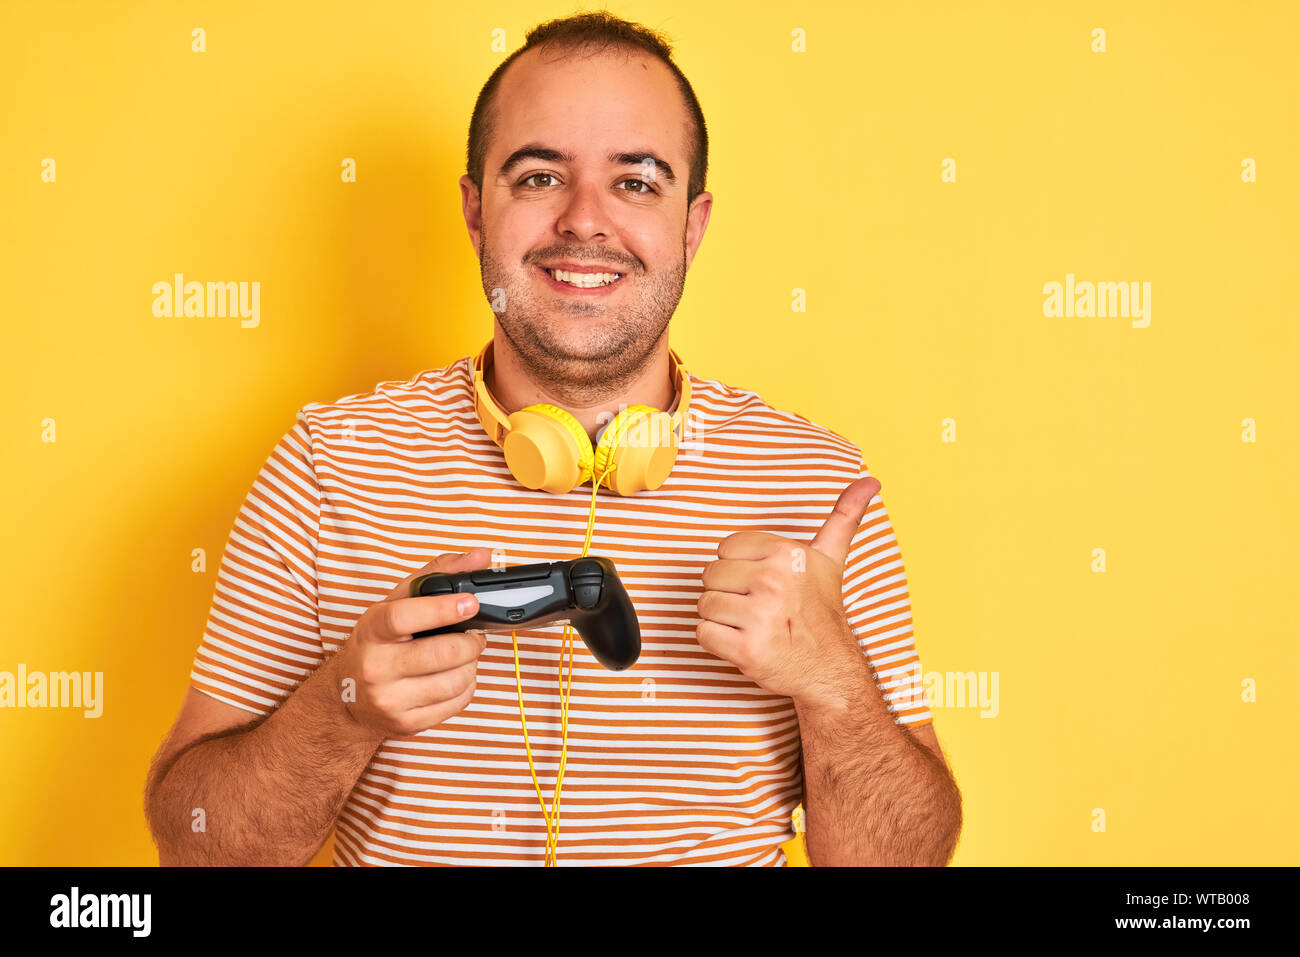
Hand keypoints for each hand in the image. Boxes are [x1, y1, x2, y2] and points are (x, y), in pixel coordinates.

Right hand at [333, 547, 492, 737]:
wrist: (346, 695)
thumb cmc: (379, 641)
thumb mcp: (397, 602)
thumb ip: (439, 574)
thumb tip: (482, 555)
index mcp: (372, 630)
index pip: (404, 616)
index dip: (442, 609)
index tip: (470, 603)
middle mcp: (375, 667)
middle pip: (441, 654)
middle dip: (471, 641)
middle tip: (474, 634)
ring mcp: (389, 699)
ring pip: (455, 681)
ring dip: (471, 664)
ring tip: (464, 655)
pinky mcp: (406, 724)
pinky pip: (457, 703)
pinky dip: (467, 686)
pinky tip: (456, 676)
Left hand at [695, 476, 881, 706]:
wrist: (830, 668)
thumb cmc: (822, 610)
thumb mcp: (832, 558)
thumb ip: (844, 516)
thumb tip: (871, 480)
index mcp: (785, 553)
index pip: (725, 548)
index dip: (739, 567)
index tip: (763, 583)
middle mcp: (772, 581)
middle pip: (710, 575)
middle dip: (728, 592)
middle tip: (757, 607)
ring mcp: (759, 617)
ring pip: (704, 605)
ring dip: (722, 618)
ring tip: (751, 624)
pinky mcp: (747, 650)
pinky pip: (702, 634)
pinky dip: (716, 642)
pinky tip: (743, 642)